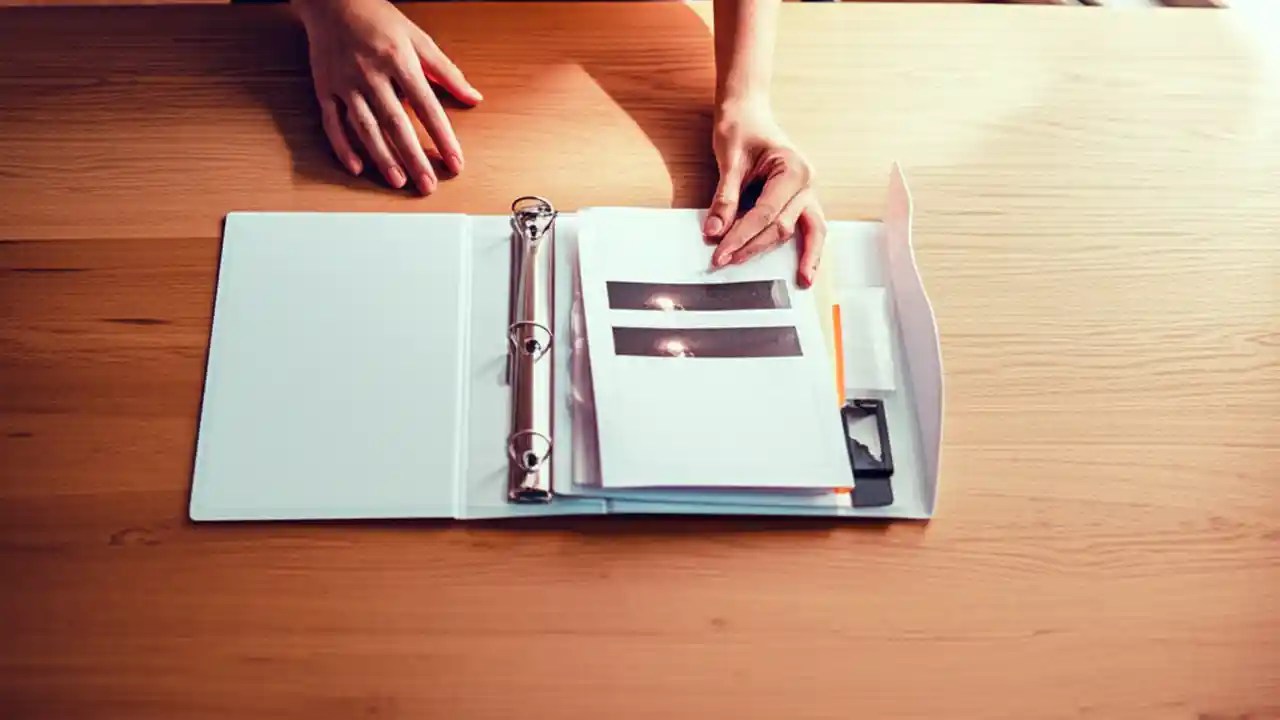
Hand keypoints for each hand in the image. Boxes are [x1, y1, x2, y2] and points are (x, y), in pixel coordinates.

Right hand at [294, 0, 482, 193]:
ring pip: (365, 127)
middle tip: (427, 185)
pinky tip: (357, 167)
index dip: (442, 137)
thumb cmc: (378, 19)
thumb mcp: (419, 39)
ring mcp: (345, 83)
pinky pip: (333, 123)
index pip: (427, 107)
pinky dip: (343, 147)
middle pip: (396, 123)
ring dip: (382, 156)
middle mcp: (371, 74)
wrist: (333, 1)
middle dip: (414, 157)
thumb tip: (473, 97)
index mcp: (399, 61)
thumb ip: (446, 71)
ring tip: (398, 181)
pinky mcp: (325, 89)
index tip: (454, 162)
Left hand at [702, 102, 825, 287]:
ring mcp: (807, 191)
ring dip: (794, 255)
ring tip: (800, 281)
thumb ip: (725, 197)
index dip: (741, 235)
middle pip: (783, 226)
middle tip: (726, 262)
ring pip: (807, 229)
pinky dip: (808, 246)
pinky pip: (808, 226)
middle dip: (754, 247)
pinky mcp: (800, 198)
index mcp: (793, 168)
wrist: (747, 111)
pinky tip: (807, 268)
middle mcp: (806, 181)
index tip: (719, 252)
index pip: (765, 213)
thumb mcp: (729, 159)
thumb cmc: (740, 127)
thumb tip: (714, 231)